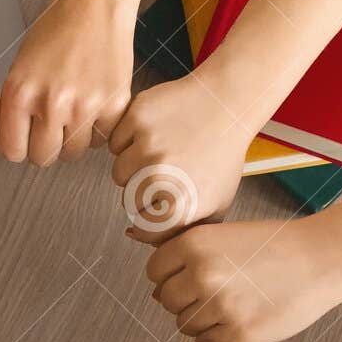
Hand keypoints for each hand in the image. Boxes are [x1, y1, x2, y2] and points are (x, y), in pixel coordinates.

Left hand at [0, 0, 132, 165]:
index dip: (19, 147)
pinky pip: (100, 140)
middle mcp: (50, 103)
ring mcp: (84, 106)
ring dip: (72, 140)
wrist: (94, 5)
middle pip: (42, 158)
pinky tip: (93, 106)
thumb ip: (16, 107)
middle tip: (51, 130)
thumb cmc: (55, 32)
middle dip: (45, 147)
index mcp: (20, 94)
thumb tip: (16, 146)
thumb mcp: (20, 68)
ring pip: (72, 153)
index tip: (26, 140)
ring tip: (73, 114)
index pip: (12, 151)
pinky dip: (97, 129)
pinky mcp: (113, 105)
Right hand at [108, 74, 250, 242]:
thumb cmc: (221, 155)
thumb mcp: (215, 204)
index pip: (142, 229)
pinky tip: (154, 134)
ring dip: (134, 167)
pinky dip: (128, 140)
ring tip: (162, 153)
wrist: (225, 106)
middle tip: (168, 172)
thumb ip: (181, 230)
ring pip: (119, 173)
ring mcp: (147, 147)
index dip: (151, 216)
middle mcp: (161, 179)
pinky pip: (116, 142)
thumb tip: (135, 236)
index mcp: (180, 206)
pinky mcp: (137, 120)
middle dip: (143, 191)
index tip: (163, 201)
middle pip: (128, 201)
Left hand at [145, 217, 341, 341]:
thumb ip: (187, 258)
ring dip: (202, 319)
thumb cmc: (273, 246)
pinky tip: (244, 316)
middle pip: (166, 300)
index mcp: (193, 244)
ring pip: (184, 323)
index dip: (172, 276)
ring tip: (233, 303)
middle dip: (185, 299)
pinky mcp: (237, 333)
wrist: (321, 259)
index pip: (155, 272)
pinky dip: (220, 334)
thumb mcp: (223, 236)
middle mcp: (201, 274)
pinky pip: (207, 341)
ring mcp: (219, 305)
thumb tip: (156, 291)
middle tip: (218, 292)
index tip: (193, 276)